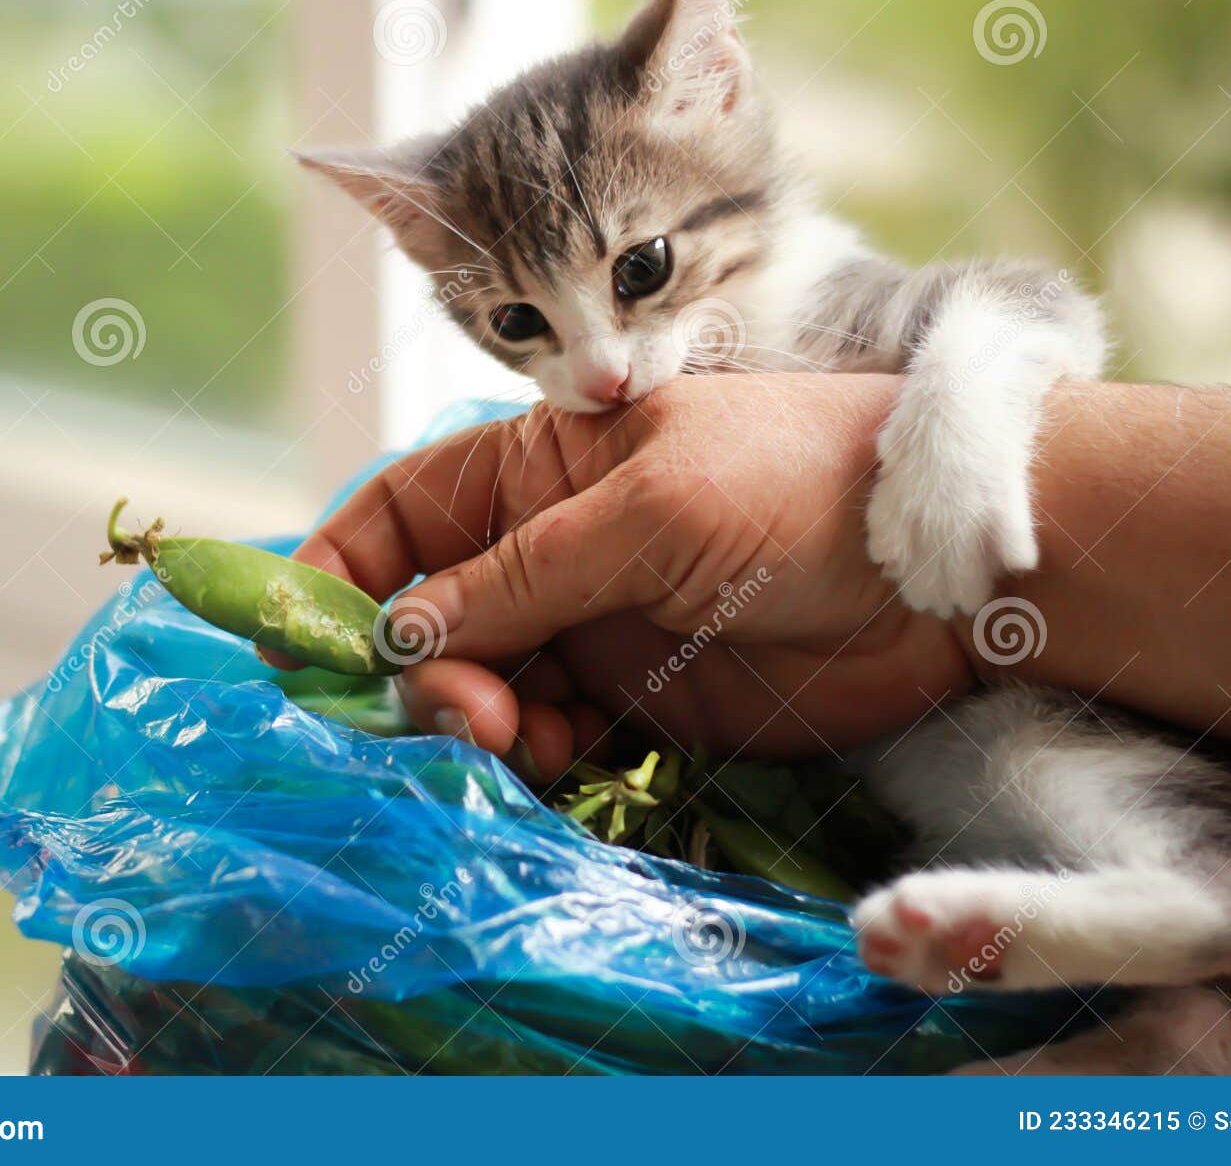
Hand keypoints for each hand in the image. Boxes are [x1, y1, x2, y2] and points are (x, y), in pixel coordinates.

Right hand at [275, 373, 973, 778]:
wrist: (938, 568)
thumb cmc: (796, 487)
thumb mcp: (649, 510)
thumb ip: (523, 575)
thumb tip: (399, 634)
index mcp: (538, 469)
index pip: (399, 514)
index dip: (338, 569)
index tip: (291, 638)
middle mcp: (549, 548)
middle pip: (429, 616)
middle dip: (418, 668)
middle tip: (462, 714)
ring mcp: (591, 626)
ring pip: (479, 686)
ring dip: (471, 720)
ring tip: (513, 739)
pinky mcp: (637, 698)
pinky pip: (545, 735)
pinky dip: (527, 756)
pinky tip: (551, 760)